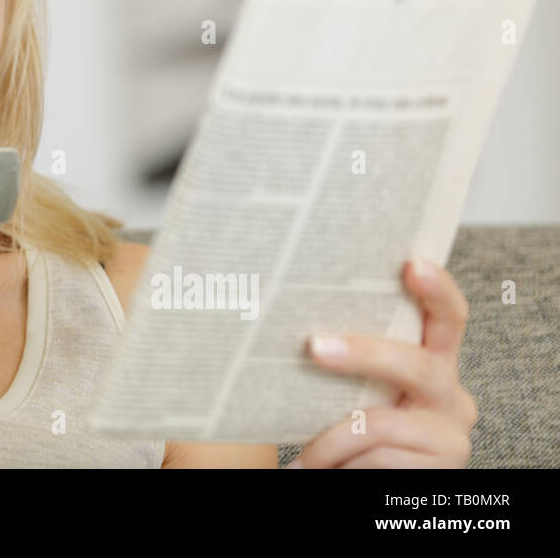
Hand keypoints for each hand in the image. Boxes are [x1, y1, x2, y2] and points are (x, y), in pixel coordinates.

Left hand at [287, 258, 477, 467]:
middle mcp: (451, 392)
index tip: (410, 263)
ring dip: (333, 439)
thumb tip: (289, 313)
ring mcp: (451, 433)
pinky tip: (322, 468)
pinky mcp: (442, 466)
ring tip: (301, 455)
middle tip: (314, 347)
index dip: (436, 289)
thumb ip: (349, 350)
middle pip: (415, 365)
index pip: (448, 316)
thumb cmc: (353, 419)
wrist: (366, 476)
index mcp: (434, 358)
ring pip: (383, 424)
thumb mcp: (357, 383)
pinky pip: (380, 457)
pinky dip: (344, 462)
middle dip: (361, 354)